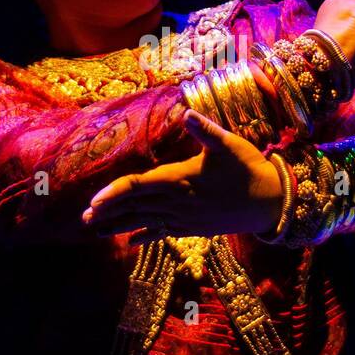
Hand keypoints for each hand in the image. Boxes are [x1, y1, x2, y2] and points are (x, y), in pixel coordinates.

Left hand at [82, 110, 282, 241]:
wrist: (270, 202)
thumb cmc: (249, 168)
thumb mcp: (229, 144)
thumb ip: (206, 130)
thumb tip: (188, 112)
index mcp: (180, 179)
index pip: (138, 186)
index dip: (114, 194)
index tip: (93, 201)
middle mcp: (177, 202)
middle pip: (135, 208)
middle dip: (108, 213)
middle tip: (83, 220)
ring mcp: (185, 218)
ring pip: (145, 222)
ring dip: (120, 226)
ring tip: (98, 231)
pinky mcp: (193, 228)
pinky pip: (162, 232)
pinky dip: (145, 235)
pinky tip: (130, 242)